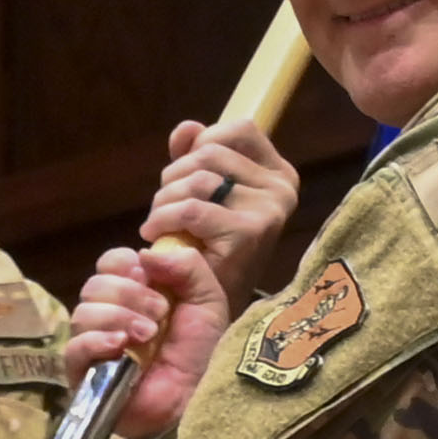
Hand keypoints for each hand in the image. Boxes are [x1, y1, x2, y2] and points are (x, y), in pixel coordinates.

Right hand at [64, 237, 234, 437]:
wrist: (201, 396)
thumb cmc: (203, 350)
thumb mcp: (207, 298)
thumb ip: (186, 265)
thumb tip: (145, 252)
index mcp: (134, 293)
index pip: (109, 264)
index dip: (123, 264)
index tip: (147, 276)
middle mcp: (109, 315)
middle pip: (93, 286)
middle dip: (128, 294)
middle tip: (159, 313)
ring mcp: (94, 345)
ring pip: (82, 313)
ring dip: (118, 317)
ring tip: (148, 335)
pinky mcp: (85, 376)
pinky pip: (73, 349)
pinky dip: (96, 341)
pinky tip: (120, 346)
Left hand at [144, 116, 301, 302]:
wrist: (214, 310)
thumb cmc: (211, 252)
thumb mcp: (206, 196)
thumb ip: (196, 157)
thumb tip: (187, 128)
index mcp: (280, 174)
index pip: (240, 129)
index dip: (204, 142)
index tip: (184, 172)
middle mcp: (283, 189)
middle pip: (211, 152)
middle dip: (175, 176)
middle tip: (163, 206)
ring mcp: (270, 211)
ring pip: (199, 178)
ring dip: (165, 199)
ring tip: (158, 222)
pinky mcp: (248, 233)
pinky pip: (191, 208)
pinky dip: (164, 218)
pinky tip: (154, 233)